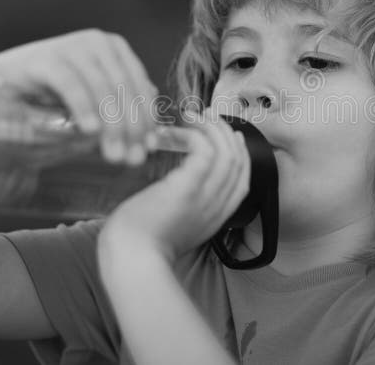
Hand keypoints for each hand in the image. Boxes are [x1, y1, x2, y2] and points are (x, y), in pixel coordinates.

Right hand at [0, 29, 157, 164]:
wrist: (1, 87)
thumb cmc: (53, 98)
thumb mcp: (94, 106)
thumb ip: (121, 113)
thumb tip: (154, 136)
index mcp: (116, 49)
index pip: (140, 86)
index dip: (147, 119)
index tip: (149, 149)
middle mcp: (98, 42)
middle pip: (124, 89)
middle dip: (131, 128)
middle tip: (130, 159)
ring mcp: (72, 45)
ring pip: (102, 88)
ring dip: (111, 125)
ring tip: (113, 155)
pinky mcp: (46, 57)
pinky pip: (71, 84)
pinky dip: (83, 107)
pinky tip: (89, 130)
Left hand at [97, 108, 250, 263]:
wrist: (131, 260)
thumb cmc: (141, 245)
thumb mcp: (174, 228)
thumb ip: (184, 209)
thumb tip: (176, 189)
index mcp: (216, 217)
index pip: (243, 179)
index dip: (241, 153)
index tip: (231, 135)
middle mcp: (216, 207)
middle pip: (239, 162)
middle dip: (227, 134)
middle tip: (209, 117)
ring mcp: (204, 198)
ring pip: (227, 153)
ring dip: (214, 129)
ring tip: (195, 116)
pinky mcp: (187, 189)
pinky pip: (206, 153)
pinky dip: (196, 136)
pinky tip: (179, 131)